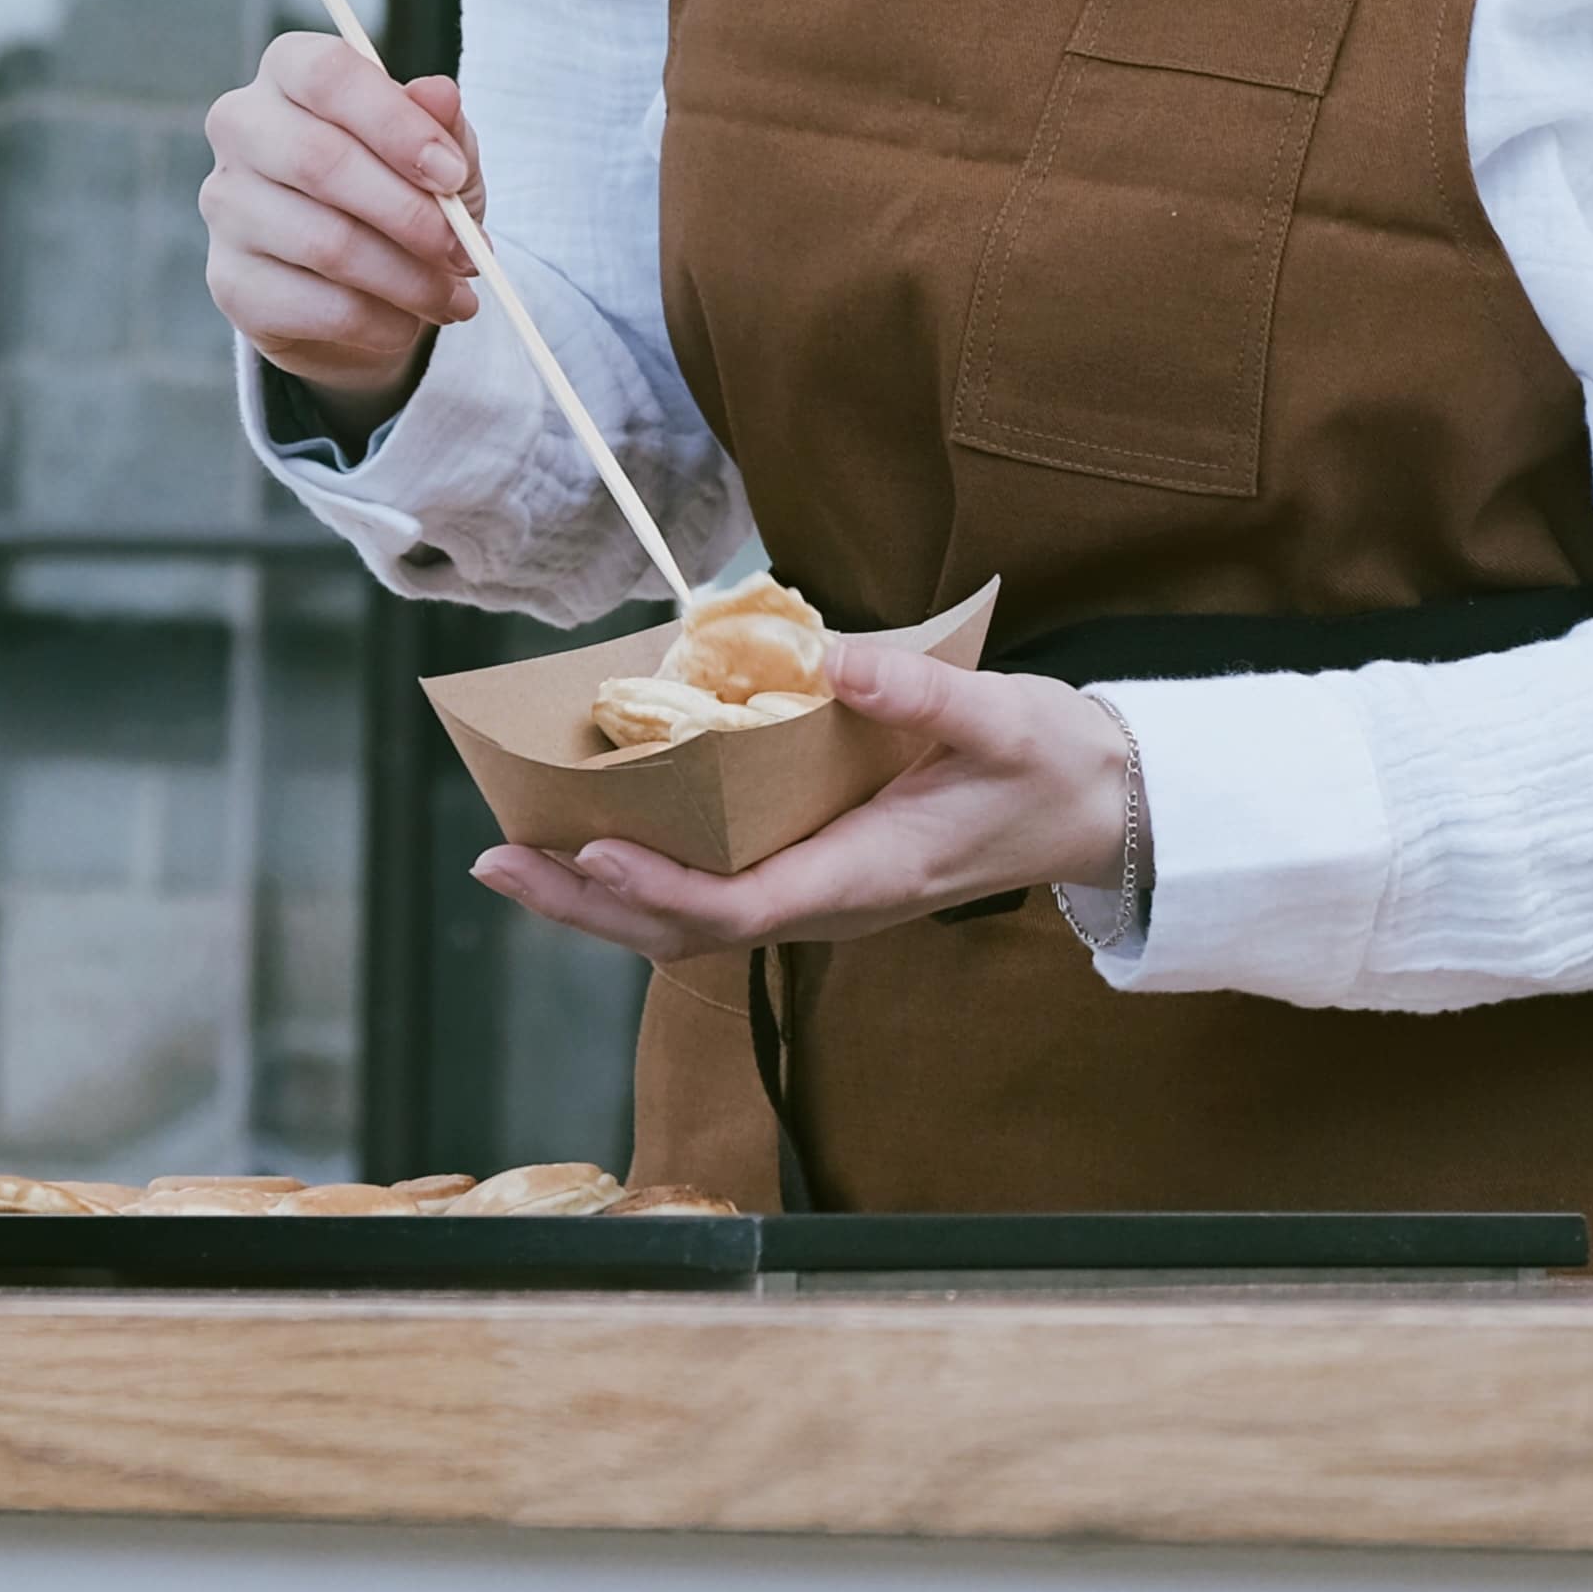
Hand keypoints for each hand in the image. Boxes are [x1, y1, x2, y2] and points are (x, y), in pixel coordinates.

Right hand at [202, 30, 481, 420]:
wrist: (358, 283)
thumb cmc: (398, 192)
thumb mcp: (436, 154)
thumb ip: (442, 125)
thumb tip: (440, 95)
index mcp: (289, 71)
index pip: (327, 76)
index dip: (396, 125)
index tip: (453, 176)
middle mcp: (242, 127)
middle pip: (320, 161)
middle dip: (411, 216)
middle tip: (467, 254)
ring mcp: (226, 205)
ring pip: (326, 244)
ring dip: (408, 281)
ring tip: (453, 298)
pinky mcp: (230, 280)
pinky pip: (317, 306)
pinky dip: (381, 323)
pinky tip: (407, 324)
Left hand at [474, 643, 1135, 963]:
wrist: (1095, 808)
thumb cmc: (1051, 765)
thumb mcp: (1006, 720)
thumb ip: (924, 697)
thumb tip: (839, 661)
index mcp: (868, 877)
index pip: (741, 907)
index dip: (658, 890)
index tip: (590, 854)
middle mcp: (828, 902)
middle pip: (685, 930)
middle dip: (587, 903)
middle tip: (496, 861)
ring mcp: (816, 894)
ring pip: (685, 920)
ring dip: (594, 896)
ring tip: (509, 856)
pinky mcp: (810, 868)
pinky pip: (707, 886)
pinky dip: (637, 872)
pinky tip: (582, 837)